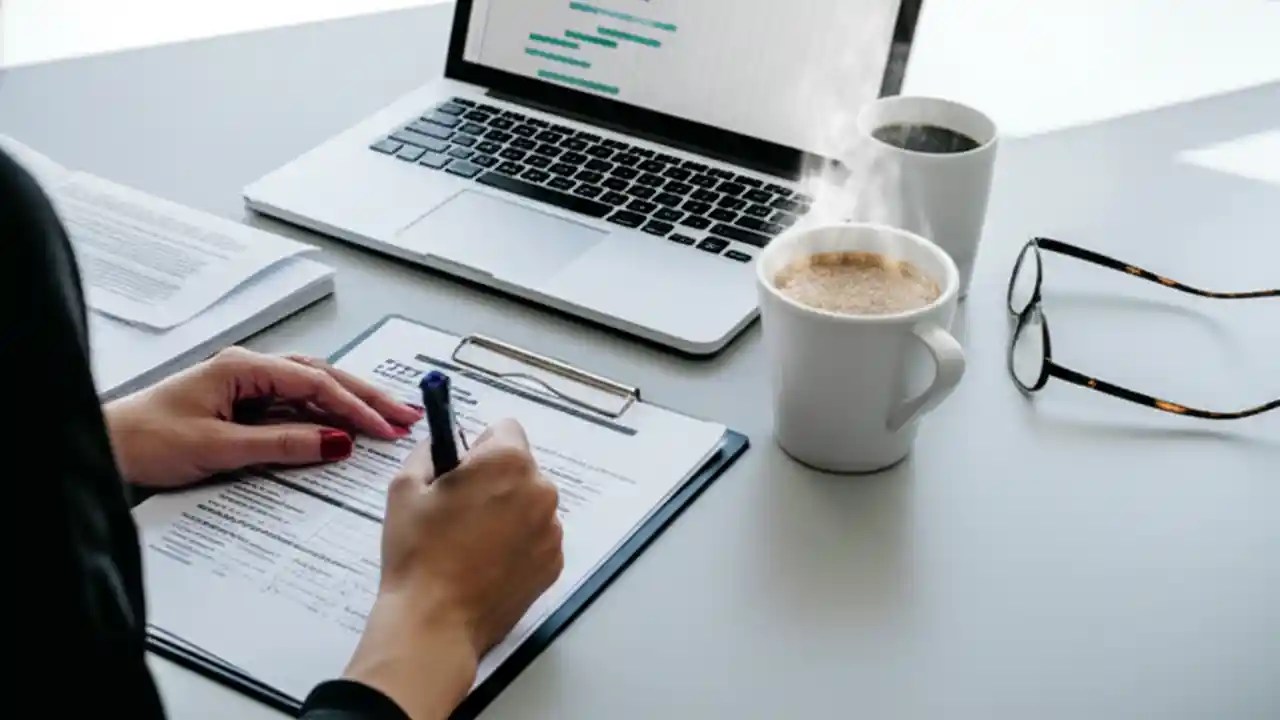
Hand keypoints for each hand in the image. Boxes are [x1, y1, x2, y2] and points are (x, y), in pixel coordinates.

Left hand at [103, 347, 421, 487]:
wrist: (102, 446)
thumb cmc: (145, 440)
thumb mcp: (219, 447)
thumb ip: (282, 444)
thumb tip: (336, 442)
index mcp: (244, 368)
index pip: (316, 384)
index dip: (355, 408)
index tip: (385, 428)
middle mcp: (249, 369)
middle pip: (322, 377)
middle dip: (367, 396)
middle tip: (405, 414)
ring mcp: (246, 385)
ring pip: (312, 388)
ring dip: (350, 402)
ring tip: (387, 417)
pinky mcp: (242, 404)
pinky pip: (294, 405)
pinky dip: (325, 415)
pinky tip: (344, 427)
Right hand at [344, 419, 563, 719]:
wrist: (435, 622)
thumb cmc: (418, 552)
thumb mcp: (405, 487)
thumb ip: (429, 451)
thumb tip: (444, 442)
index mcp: (509, 462)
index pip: (505, 429)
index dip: (478, 447)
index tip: (460, 471)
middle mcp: (541, 490)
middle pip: (520, 468)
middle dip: (494, 480)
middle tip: (459, 511)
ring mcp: (552, 530)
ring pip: (529, 503)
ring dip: (508, 512)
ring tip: (470, 543)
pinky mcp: (554, 563)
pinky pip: (536, 537)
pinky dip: (517, 544)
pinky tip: (485, 564)